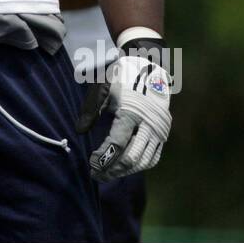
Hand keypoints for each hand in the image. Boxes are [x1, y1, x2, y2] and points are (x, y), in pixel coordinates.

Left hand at [77, 47, 171, 181]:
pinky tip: (125, 167)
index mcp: (131, 113)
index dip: (103, 157)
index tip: (90, 162)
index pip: (116, 144)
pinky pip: (153, 157)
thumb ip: (91, 109)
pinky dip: (139, 166)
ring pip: (144, 161)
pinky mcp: (163, 133)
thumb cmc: (121, 77)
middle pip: (131, 158)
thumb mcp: (103, 87)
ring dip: (125, 171)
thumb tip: (80, 131)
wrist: (149, 67)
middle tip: (96, 175)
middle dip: (112, 170)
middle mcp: (148, 125)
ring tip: (108, 174)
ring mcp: (158, 130)